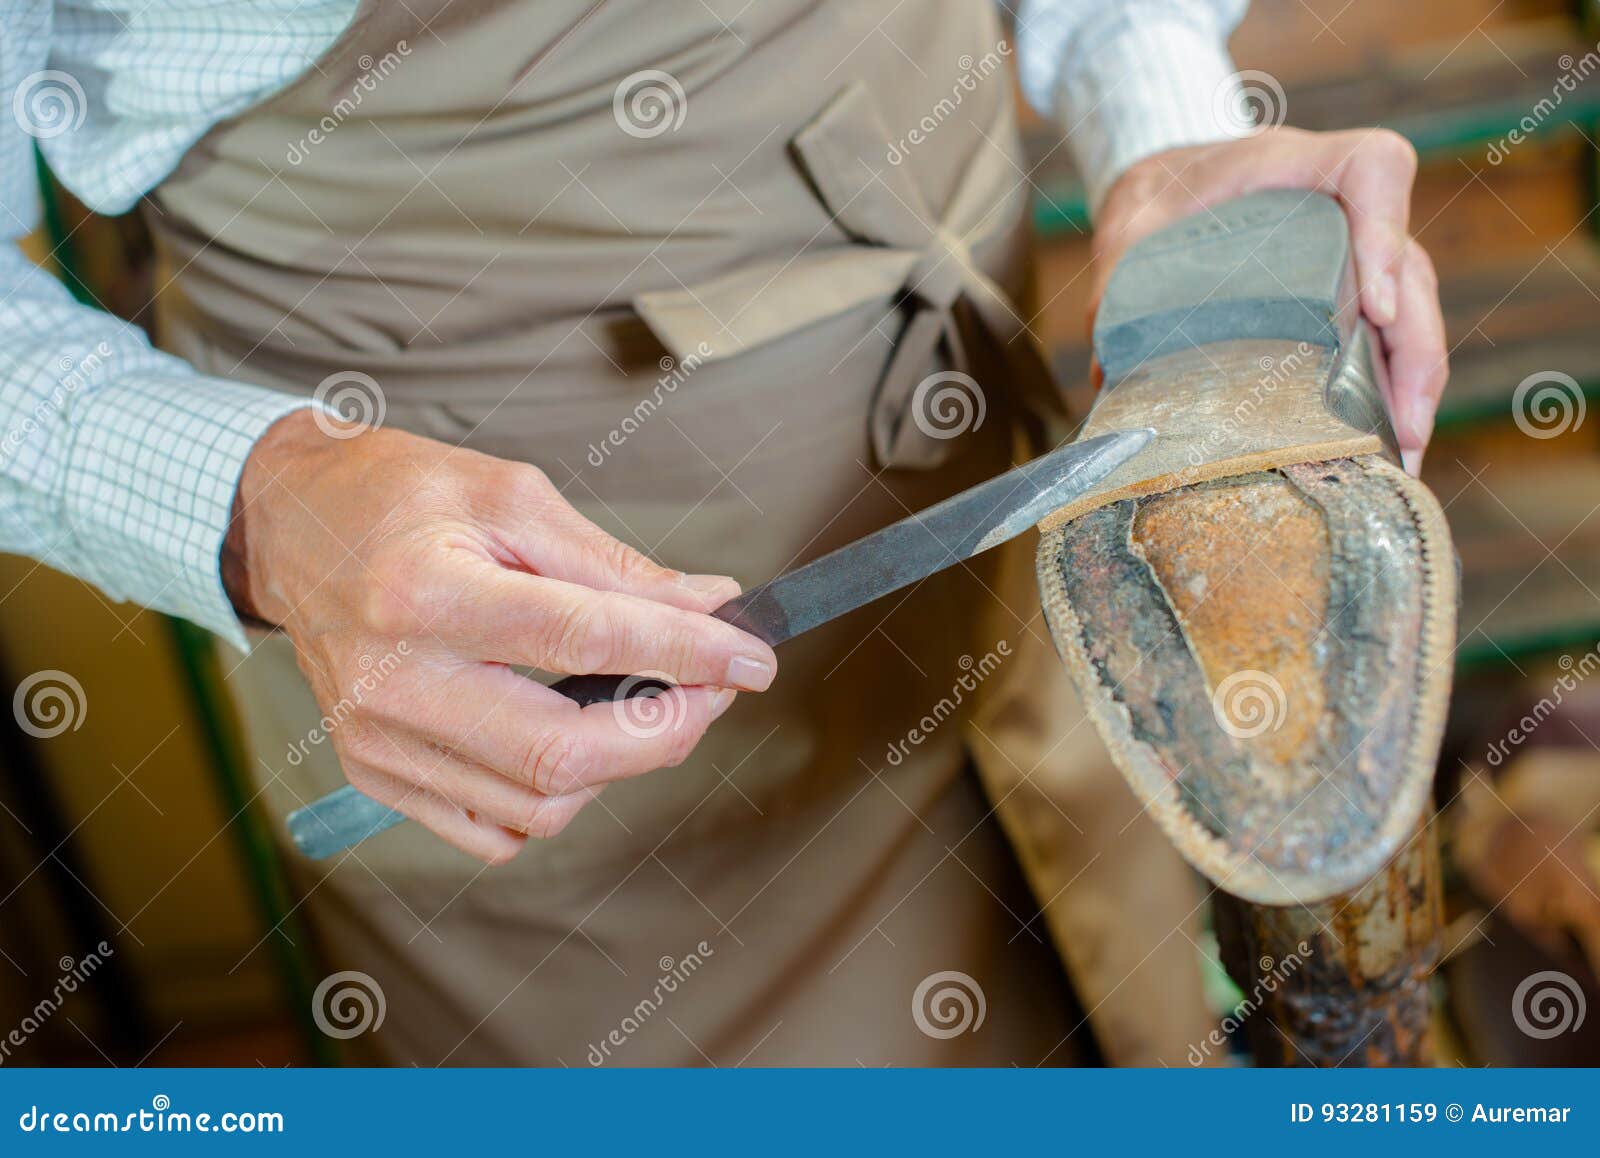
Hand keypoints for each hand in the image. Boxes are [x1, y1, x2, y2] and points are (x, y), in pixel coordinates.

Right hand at [224, 409, 777, 862]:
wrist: (291, 529)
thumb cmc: (400, 497)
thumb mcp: (512, 498)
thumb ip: (613, 565)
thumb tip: (709, 608)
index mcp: (424, 596)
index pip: (584, 639)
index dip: (685, 652)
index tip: (752, 657)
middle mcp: (394, 684)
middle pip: (563, 754)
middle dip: (668, 728)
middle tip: (712, 685)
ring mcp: (378, 743)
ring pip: (540, 804)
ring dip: (618, 762)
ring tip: (636, 696)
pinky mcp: (375, 776)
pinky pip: (495, 829)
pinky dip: (556, 795)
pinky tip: (566, 733)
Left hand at [1090, 127, 1447, 474]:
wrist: (1172, 188)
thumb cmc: (1162, 199)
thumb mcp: (1134, 226)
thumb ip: (1117, 280)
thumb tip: (1106, 367)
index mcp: (1297, 164)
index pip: (1373, 170)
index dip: (1387, 233)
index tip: (1379, 309)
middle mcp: (1347, 206)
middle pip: (1412, 266)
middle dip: (1416, 353)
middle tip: (1405, 430)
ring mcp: (1359, 253)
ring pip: (1412, 312)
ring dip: (1414, 388)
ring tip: (1402, 459)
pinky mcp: (1354, 296)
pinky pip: (1389, 339)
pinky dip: (1392, 393)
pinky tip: (1386, 448)